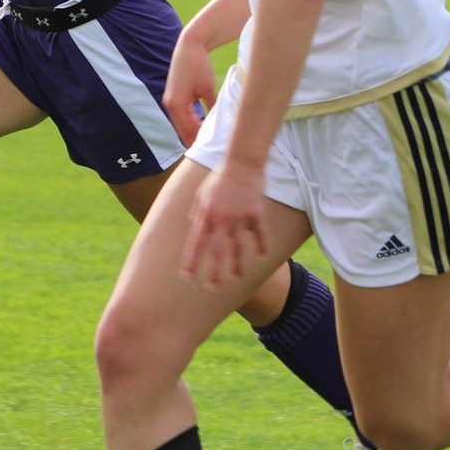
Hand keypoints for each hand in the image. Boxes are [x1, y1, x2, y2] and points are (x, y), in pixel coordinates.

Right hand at [161, 36, 215, 144]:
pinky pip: (181, 116)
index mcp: (177, 103)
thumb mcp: (209, 88)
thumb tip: (220, 124)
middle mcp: (169, 104)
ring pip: (181, 124)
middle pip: (182, 130)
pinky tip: (202, 127)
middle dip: (195, 140)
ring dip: (192, 132)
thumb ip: (212, 108)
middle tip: (210, 151)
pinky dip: (190, 122)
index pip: (189, 130)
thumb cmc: (199, 65)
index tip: (212, 149)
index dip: (200, 140)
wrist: (190, 46)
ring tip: (207, 142)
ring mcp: (169, 101)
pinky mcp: (172, 97)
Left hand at [181, 160, 266, 289]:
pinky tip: (261, 257)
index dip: (192, 261)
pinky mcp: (256, 213)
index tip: (188, 276)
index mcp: (206, 215)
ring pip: (239, 247)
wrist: (242, 161)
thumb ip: (196, 211)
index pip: (196, 243)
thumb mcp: (201, 193)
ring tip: (236, 278)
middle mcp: (222, 219)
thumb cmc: (219, 177)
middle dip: (214, 271)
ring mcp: (240, 217)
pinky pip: (260, 234)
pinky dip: (262, 246)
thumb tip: (192, 225)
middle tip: (212, 288)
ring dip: (237, 265)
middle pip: (217, 251)